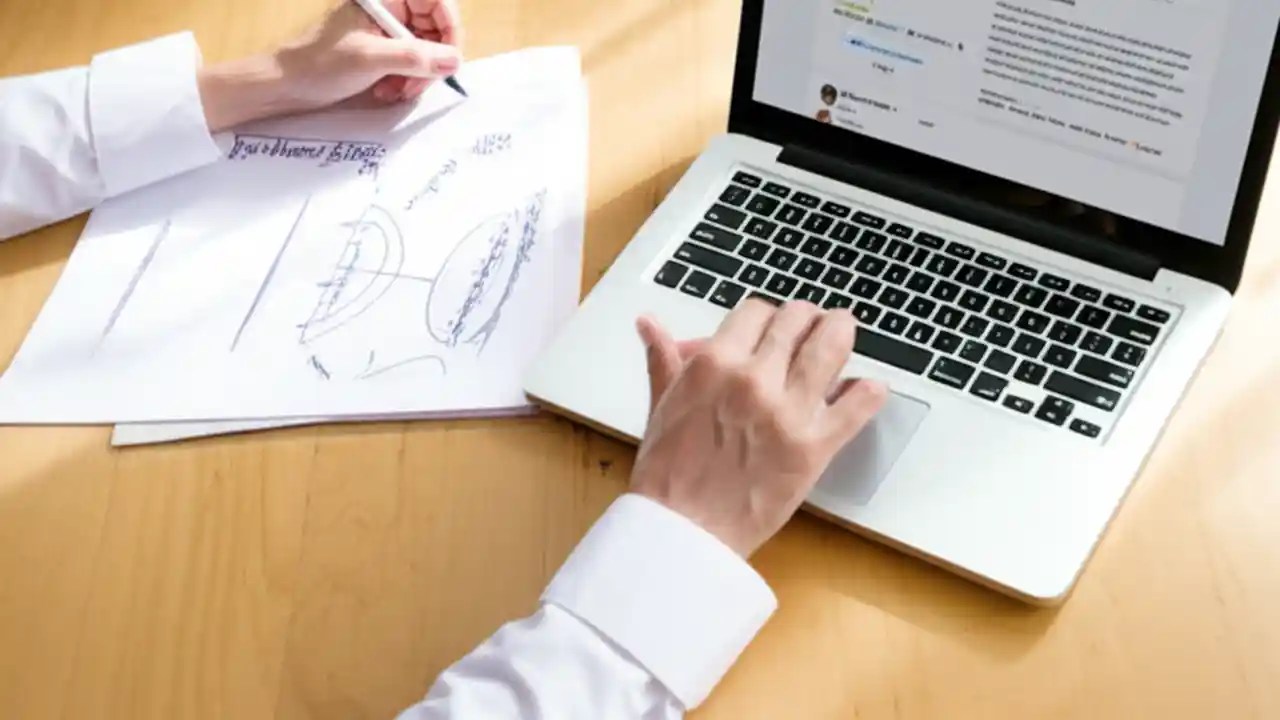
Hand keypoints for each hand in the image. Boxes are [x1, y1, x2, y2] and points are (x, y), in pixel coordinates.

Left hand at [198, 0, 463, 131]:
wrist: (284, 85)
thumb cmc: (320, 65)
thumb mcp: (371, 59)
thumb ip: (415, 57)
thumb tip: (454, 61)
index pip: (436, 2)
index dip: (449, 28)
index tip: (449, 59)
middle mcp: (387, 8)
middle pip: (434, 27)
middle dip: (432, 59)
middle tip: (418, 84)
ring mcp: (384, 29)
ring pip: (424, 48)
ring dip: (418, 74)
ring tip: (398, 92)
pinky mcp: (379, 49)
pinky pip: (409, 61)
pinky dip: (406, 79)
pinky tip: (389, 91)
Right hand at [631, 301, 887, 557]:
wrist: (683, 532)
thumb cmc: (668, 475)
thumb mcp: (662, 407)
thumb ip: (663, 359)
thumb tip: (649, 324)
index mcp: (713, 365)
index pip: (756, 310)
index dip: (765, 317)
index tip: (770, 329)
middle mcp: (753, 380)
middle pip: (798, 319)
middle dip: (804, 320)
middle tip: (808, 330)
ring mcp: (788, 412)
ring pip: (833, 344)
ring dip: (840, 333)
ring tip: (841, 335)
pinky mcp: (815, 447)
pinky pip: (859, 404)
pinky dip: (868, 392)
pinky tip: (865, 390)